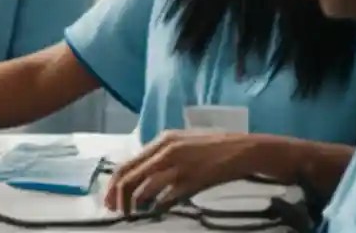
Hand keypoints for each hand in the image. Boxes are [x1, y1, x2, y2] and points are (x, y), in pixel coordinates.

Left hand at [105, 131, 265, 214]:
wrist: (243, 149)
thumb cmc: (215, 146)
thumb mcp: (184, 143)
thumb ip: (163, 157)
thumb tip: (143, 179)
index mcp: (163, 140)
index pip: (127, 164)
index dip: (113, 185)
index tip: (112, 201)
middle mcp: (166, 150)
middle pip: (129, 177)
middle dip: (118, 197)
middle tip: (118, 212)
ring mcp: (178, 165)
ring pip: (142, 189)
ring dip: (134, 205)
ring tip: (135, 214)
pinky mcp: (190, 180)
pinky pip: (165, 198)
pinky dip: (157, 207)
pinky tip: (157, 210)